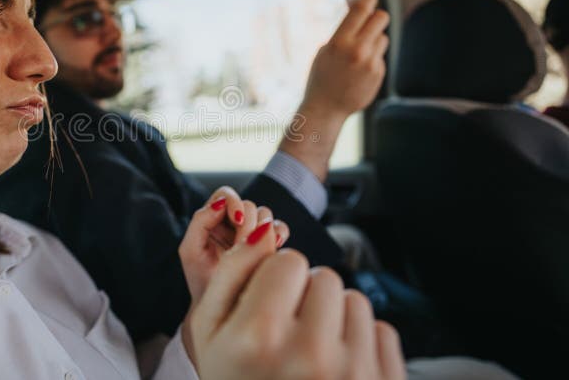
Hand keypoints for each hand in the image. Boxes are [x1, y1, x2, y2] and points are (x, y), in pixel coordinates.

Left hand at [178, 187, 288, 305]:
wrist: (219, 310)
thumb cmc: (201, 279)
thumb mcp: (190, 250)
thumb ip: (200, 221)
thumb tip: (222, 203)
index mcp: (212, 218)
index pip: (226, 195)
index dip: (233, 203)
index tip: (237, 220)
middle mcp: (233, 222)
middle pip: (248, 204)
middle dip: (247, 222)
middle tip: (242, 245)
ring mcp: (253, 233)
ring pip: (265, 214)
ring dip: (262, 229)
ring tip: (253, 250)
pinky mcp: (270, 244)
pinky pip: (280, 228)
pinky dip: (279, 232)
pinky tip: (275, 245)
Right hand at [187, 232, 405, 379]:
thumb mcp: (210, 332)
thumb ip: (232, 272)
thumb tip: (266, 228)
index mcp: (260, 338)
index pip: (290, 261)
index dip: (276, 280)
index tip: (268, 308)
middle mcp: (311, 357)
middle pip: (325, 276)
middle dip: (307, 297)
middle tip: (289, 335)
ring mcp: (353, 376)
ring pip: (355, 301)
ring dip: (335, 319)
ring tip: (312, 354)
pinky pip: (383, 331)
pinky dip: (361, 344)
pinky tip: (336, 371)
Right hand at [279, 0, 389, 180]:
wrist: (326, 108)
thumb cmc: (321, 77)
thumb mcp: (324, 51)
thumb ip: (342, 33)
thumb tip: (358, 14)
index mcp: (340, 41)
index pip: (361, 10)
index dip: (367, 0)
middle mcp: (358, 50)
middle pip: (381, 18)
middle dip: (377, 16)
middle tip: (372, 18)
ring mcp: (371, 62)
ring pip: (382, 37)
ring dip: (374, 40)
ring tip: (360, 52)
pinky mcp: (379, 73)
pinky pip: (380, 56)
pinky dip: (373, 58)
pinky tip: (359, 70)